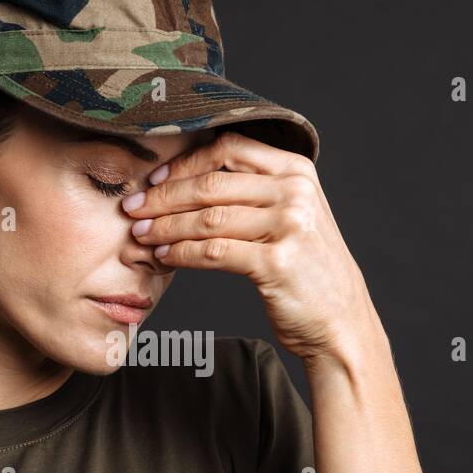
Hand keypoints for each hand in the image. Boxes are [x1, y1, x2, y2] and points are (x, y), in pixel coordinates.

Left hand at [120, 129, 381, 364]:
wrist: (341, 323)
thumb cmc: (307, 271)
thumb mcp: (291, 216)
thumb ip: (255, 190)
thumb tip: (186, 180)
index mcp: (297, 169)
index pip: (228, 149)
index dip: (184, 162)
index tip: (154, 179)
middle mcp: (296, 192)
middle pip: (212, 183)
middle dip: (163, 197)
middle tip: (132, 209)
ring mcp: (289, 226)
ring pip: (208, 218)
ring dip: (166, 227)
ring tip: (141, 235)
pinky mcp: (277, 264)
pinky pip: (214, 252)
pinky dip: (182, 253)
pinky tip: (164, 257)